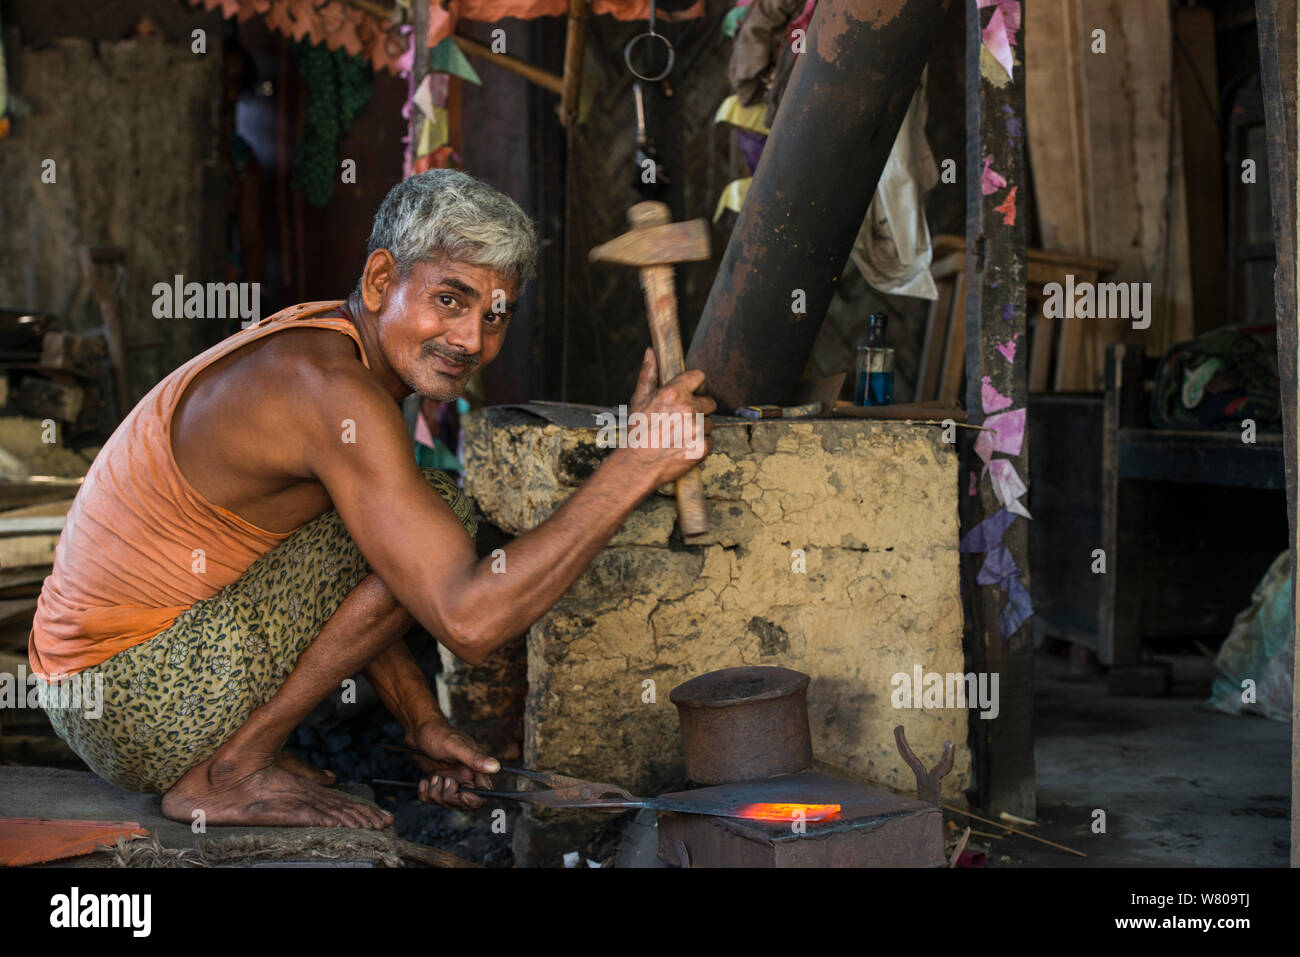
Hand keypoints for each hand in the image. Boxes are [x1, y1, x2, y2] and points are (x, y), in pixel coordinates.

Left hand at [405, 720, 499, 809]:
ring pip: (447, 803)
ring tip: (432, 777)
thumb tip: (496, 767)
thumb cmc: (437, 733)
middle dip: (450, 798)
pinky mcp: (437, 782)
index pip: (483, 793)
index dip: (474, 800)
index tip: (461, 794)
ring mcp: (450, 780)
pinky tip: (423, 781)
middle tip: (443, 780)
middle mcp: (464, 776)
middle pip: (464, 803)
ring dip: (436, 794)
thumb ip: (475, 758)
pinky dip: (425, 794)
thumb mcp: (455, 745)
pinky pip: (432, 799)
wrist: (417, 729)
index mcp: (474, 768)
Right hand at [623, 348, 716, 486]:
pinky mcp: (702, 447)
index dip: (697, 384)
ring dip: (699, 428)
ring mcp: (697, 429)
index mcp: (673, 394)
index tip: (693, 391)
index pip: (699, 377)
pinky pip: (710, 441)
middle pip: (709, 402)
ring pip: (709, 423)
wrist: (637, 465)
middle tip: (682, 419)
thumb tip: (650, 352)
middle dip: (699, 409)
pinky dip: (700, 444)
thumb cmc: (636, 433)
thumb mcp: (639, 400)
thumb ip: (648, 374)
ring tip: (679, 435)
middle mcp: (688, 409)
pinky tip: (684, 447)